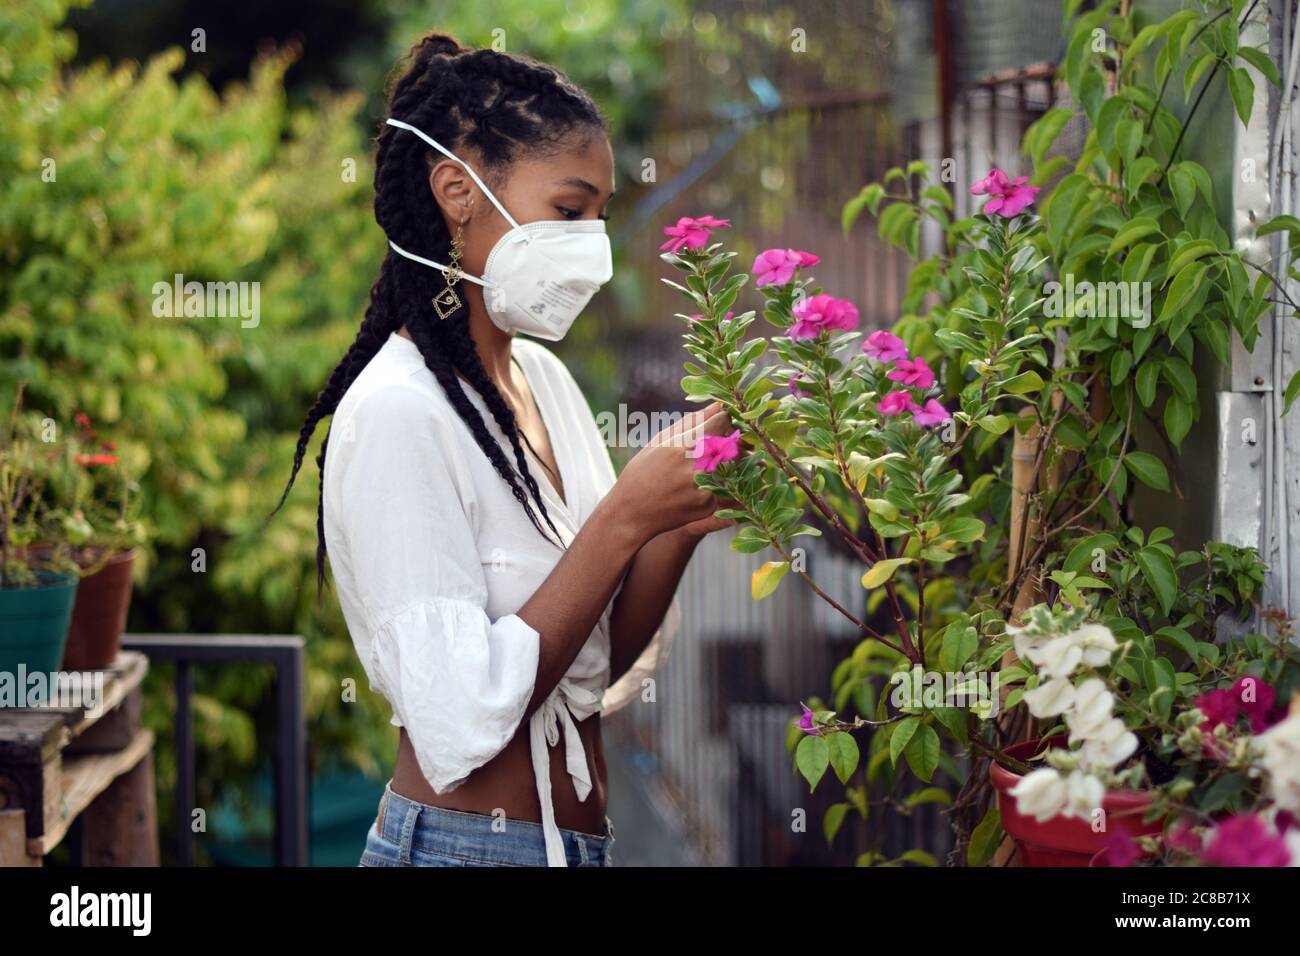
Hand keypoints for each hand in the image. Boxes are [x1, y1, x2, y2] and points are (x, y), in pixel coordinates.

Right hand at [605, 402, 737, 543]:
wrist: (631, 512)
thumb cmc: (643, 471)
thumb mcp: (661, 441)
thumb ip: (691, 422)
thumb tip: (717, 405)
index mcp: (682, 445)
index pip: (722, 422)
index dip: (723, 420)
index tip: (718, 422)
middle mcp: (696, 467)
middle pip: (732, 443)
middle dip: (727, 441)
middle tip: (714, 444)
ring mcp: (704, 488)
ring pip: (732, 465)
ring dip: (724, 461)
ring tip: (703, 464)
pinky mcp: (708, 505)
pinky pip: (723, 485)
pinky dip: (716, 482)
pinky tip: (696, 485)